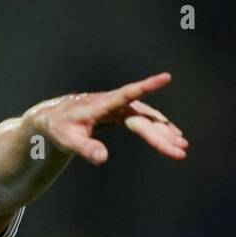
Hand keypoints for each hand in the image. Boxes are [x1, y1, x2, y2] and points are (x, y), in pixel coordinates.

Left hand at [31, 71, 187, 165]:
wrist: (53, 118)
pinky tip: (172, 136)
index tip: (166, 77)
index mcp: (103, 104)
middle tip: (180, 150)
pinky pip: (144, 121)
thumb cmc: (59, 128)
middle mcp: (116, 103)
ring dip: (164, 132)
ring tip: (182, 146)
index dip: (147, 86)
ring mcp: (120, 108)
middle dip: (162, 135)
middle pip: (144, 118)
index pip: (128, 94)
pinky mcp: (121, 114)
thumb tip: (103, 159)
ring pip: (147, 119)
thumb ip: (85, 148)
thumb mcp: (68, 141)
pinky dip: (158, 129)